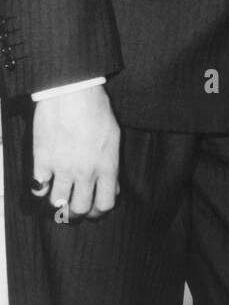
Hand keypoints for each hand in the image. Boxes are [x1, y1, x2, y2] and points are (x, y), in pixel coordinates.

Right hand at [32, 83, 120, 218]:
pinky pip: (38, 188)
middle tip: (74, 207)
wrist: (72, 92)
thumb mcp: (114, 137)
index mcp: (107, 166)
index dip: (99, 211)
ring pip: (57, 203)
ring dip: (58, 203)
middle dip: (78, 213)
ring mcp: (62, 168)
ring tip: (59, 196)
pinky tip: (44, 182)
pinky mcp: (42, 161)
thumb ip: (112, 165)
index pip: (105, 204)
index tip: (94, 209)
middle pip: (80, 209)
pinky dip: (40, 188)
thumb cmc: (96, 109)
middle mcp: (85, 172)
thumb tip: (113, 186)